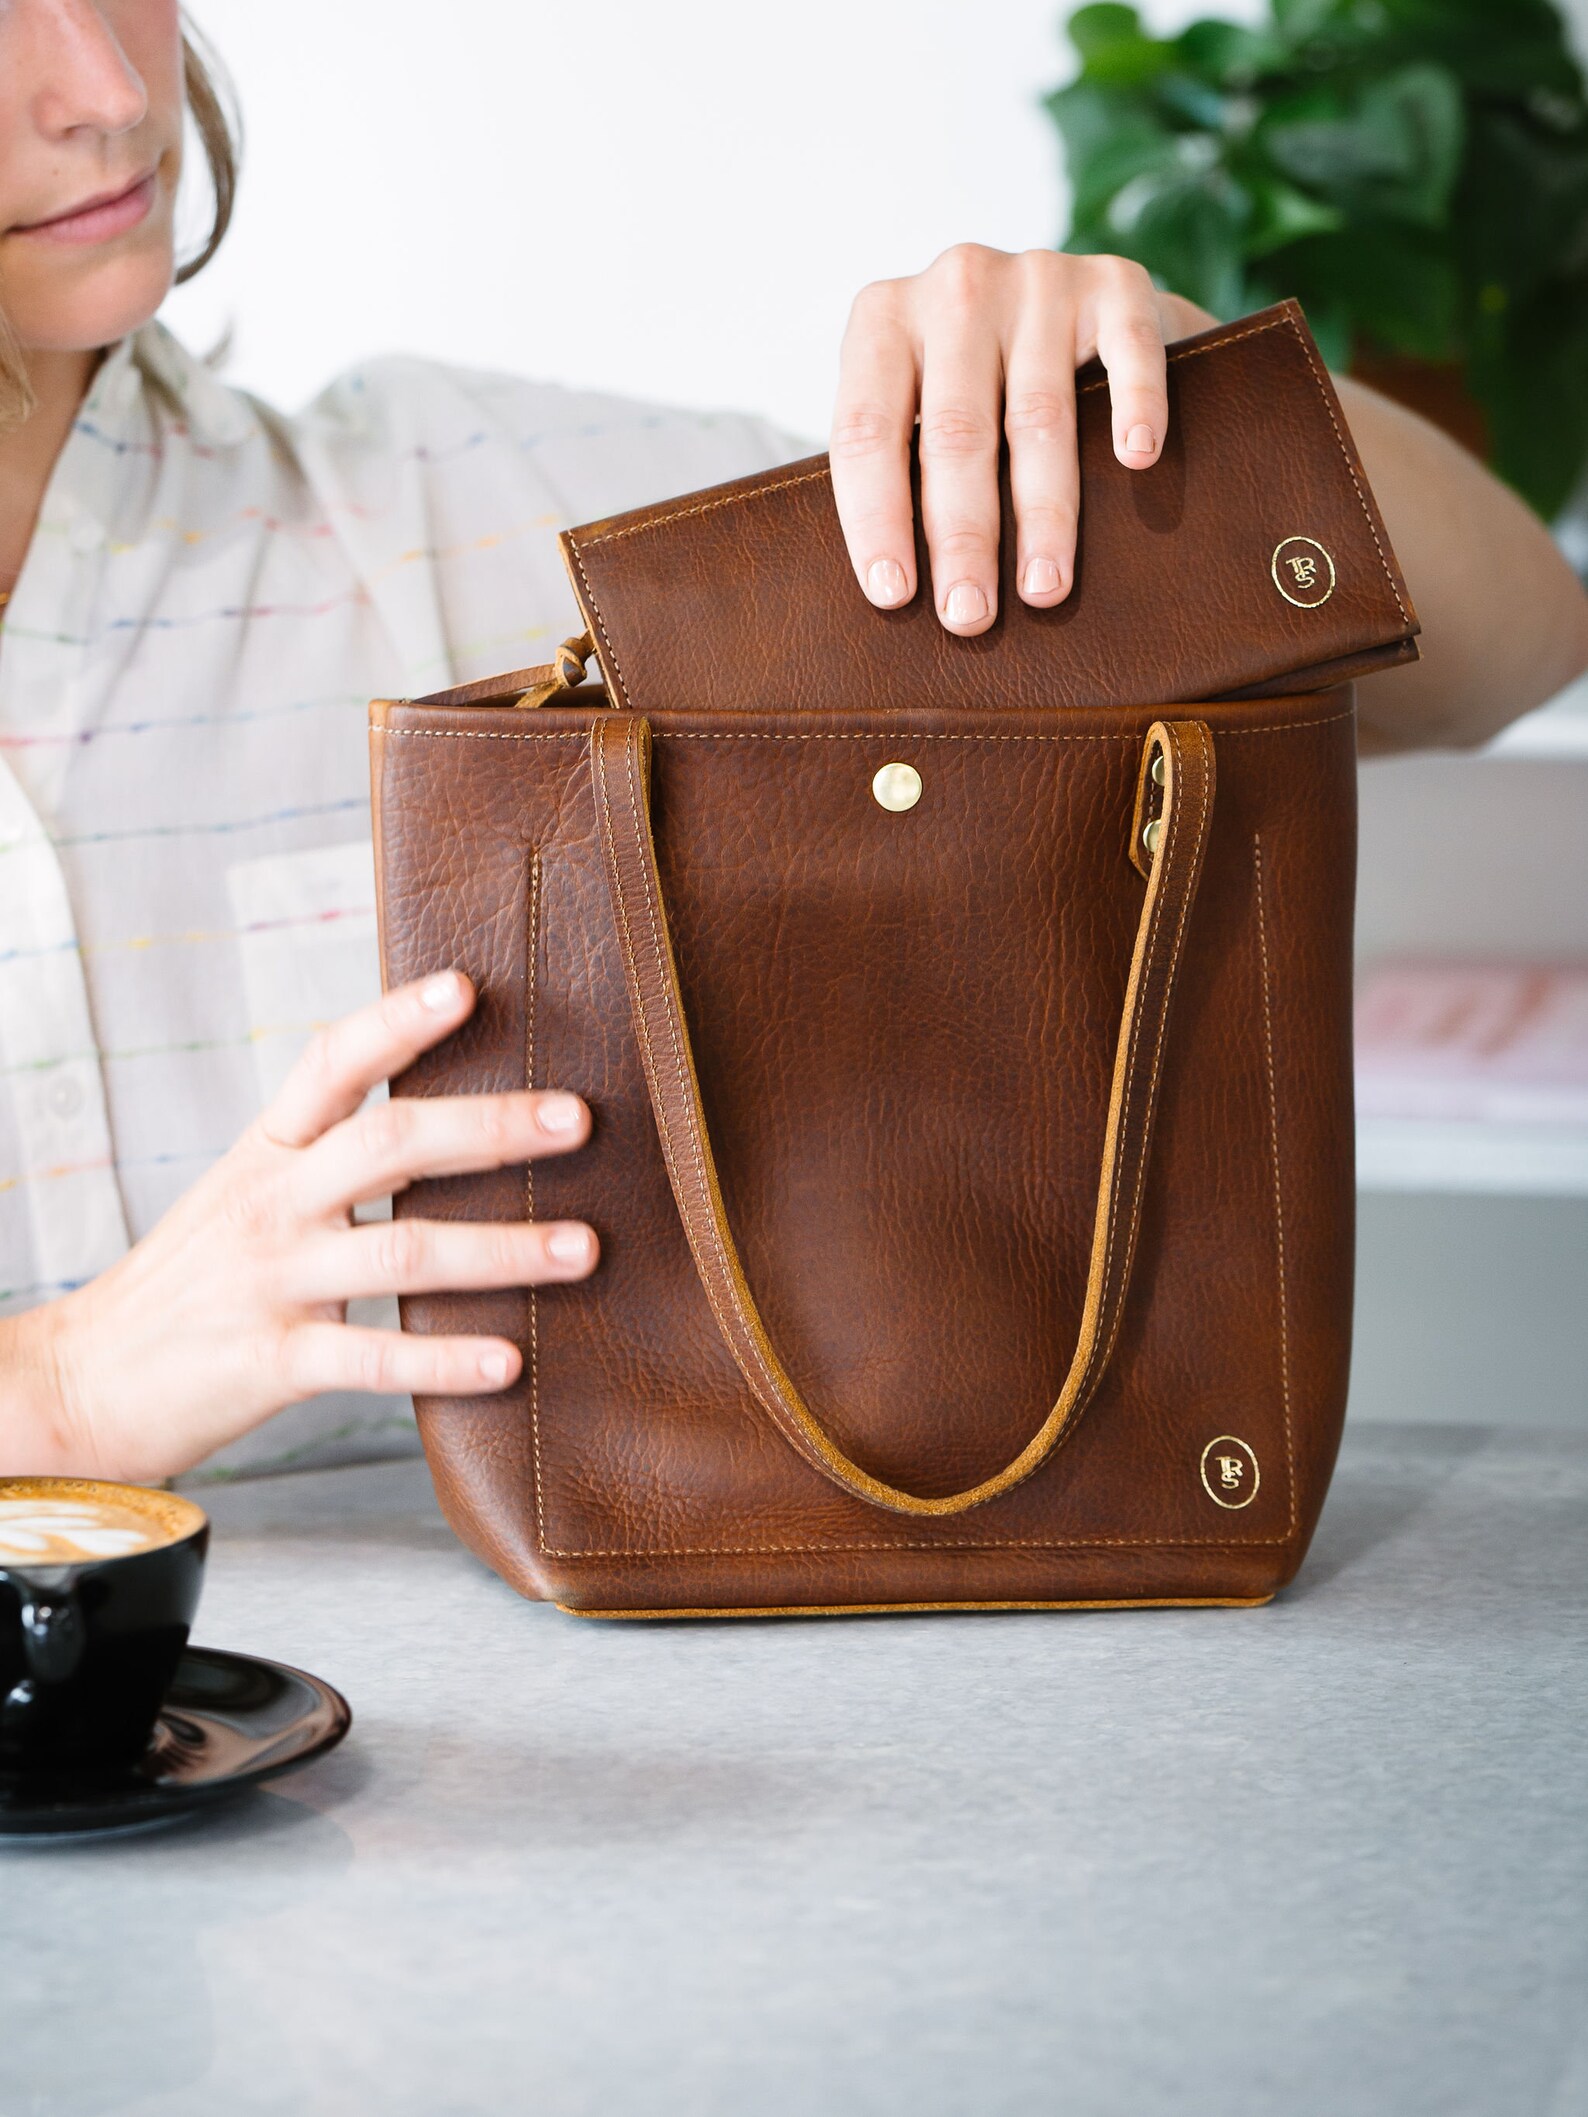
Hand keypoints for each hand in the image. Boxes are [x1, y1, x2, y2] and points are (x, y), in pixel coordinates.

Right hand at [2, 972, 595, 1483]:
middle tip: (578, 1118)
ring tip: (583, 1247)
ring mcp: (272, 1280)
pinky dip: (444, 1360)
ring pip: (403, 1249)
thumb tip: (443, 1120)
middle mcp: (271, 1204)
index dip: (397, 1021)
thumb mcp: (244, 1196)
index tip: (468, 986)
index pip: (332, 1063)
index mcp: (266, 1153)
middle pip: (390, 1142)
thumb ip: (325, 1158)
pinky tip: (508, 1360)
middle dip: (491, 1126)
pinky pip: (372, 1357)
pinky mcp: (272, 1361)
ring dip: (503, 1249)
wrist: (82, 1380)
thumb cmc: (188, 1285)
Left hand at [831, 244, 1213, 634]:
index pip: (867, 432)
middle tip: (969, 614)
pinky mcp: (1116, 283)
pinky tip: (1135, 461)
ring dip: (1044, 513)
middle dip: (961, 537)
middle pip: (953, 432)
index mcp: (883, 321)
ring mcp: (1038, 280)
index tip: (893, 595)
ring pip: (1037, 415)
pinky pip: (1129, 353)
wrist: (1079, 311)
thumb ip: (899, 469)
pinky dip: (1134, 408)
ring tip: (1043, 588)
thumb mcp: (916, 406)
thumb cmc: (980, 389)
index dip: (877, 518)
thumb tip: (895, 594)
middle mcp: (956, 287)